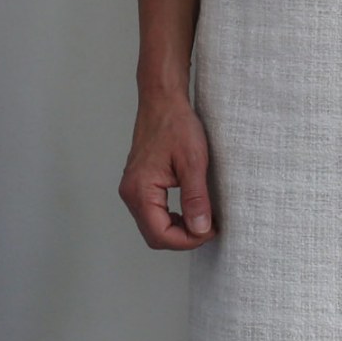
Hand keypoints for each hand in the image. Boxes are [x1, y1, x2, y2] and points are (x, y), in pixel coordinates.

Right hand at [119, 92, 216, 249]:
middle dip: (183, 238)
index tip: (211, 229)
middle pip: (154, 236)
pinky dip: (170, 220)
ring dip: (177, 230)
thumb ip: (196, 199)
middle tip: (208, 226)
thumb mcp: (193, 162)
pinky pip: (151, 214)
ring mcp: (132, 187)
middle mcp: (130, 191)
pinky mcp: (138, 183)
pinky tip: (187, 209)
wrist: (162, 100)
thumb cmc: (176, 124)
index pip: (161, 235)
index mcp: (140, 188)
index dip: (189, 240)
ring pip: (152, 227)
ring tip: (200, 217)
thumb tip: (201, 230)